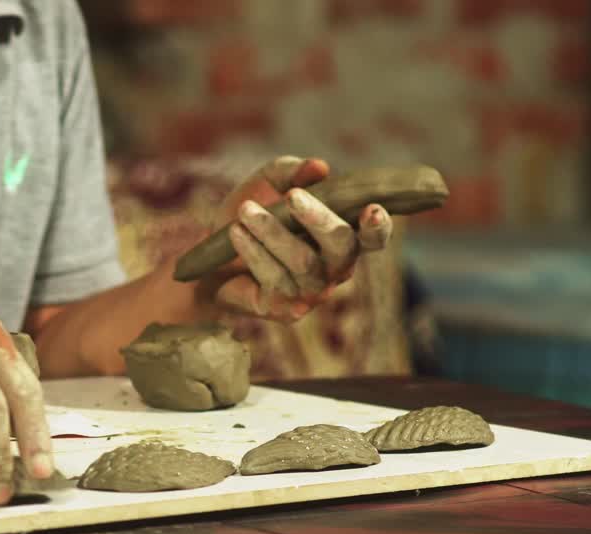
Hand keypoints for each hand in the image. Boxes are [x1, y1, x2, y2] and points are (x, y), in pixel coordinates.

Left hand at [206, 156, 392, 321]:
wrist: (211, 250)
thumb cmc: (253, 211)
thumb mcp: (270, 182)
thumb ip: (293, 171)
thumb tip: (319, 167)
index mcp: (343, 236)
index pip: (374, 238)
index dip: (379, 227)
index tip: (372, 209)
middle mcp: (335, 268)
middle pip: (341, 247)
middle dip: (318, 219)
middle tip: (292, 197)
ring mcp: (312, 292)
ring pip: (303, 262)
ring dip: (273, 232)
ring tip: (246, 211)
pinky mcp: (285, 309)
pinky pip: (274, 279)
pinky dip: (254, 251)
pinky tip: (237, 233)